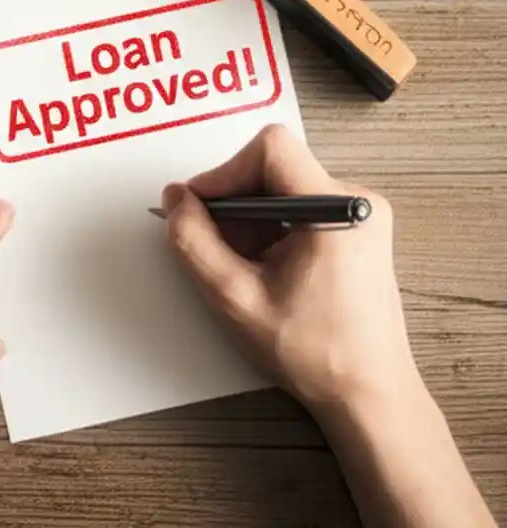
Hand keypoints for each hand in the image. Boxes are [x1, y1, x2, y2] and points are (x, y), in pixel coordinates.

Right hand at [160, 124, 418, 411]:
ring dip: (251, 220)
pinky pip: (299, 206)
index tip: (199, 208)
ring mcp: (361, 215)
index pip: (271, 149)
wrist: (367, 393)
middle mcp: (358, 202)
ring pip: (283, 187)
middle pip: (274, 167)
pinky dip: (270, 229)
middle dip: (235, 203)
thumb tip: (175, 199)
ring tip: (247, 268)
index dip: (224, 173)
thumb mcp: (234, 298)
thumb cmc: (314, 353)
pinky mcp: (356, 230)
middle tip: (218, 249)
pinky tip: (266, 269)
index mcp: (338, 211)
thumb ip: (194, 241)